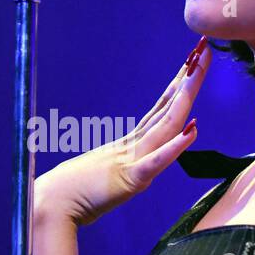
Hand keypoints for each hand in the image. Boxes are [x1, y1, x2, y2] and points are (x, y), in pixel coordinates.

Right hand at [35, 38, 210, 226]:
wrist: (49, 205)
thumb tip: (128, 171)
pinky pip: (155, 161)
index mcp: (126, 147)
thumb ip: (117, 171)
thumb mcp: (101, 178)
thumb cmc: (69, 195)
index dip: (178, 88)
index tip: (194, 64)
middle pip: (168, 110)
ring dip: (185, 98)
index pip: (159, 113)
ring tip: (200, 70)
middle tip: (206, 49)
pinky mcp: (128, 181)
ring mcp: (129, 161)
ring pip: (165, 125)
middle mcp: (131, 147)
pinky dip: (174, 146)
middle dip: (189, 80)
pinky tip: (192, 129)